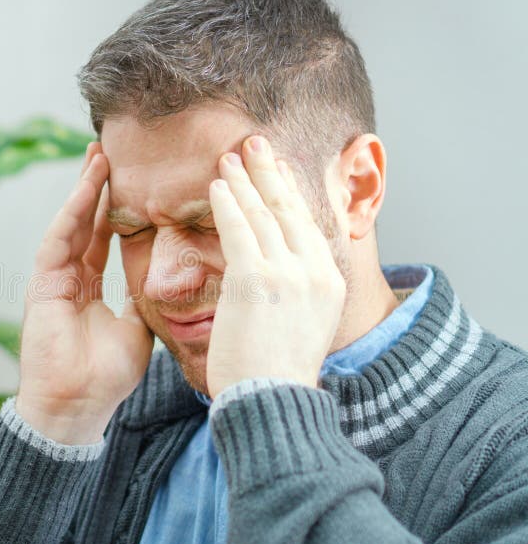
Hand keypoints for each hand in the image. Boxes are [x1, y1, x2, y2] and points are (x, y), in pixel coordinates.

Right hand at [16, 143, 153, 444]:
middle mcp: (70, 278)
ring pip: (70, 223)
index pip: (102, 239)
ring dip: (84, 189)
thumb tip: (162, 278)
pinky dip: (73, 211)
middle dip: (98, 188)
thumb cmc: (106, 376)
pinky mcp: (42, 283)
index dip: (115, 210)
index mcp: (89, 289)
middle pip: (84, 222)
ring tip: (99, 155)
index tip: (133, 182)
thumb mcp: (137, 329)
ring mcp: (54, 279)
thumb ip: (142, 299)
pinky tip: (87, 185)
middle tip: (111, 152)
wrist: (79, 405)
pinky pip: (59, 238)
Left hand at [206, 135, 345, 396]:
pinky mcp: (256, 279)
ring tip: (228, 158)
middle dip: (269, 171)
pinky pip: (239, 230)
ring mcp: (287, 273)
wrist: (270, 400)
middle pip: (288, 208)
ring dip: (243, 180)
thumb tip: (284, 272)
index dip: (290, 190)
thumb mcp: (305, 325)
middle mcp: (313, 270)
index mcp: (328, 281)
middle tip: (255, 142)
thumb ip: (298, 291)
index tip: (278, 167)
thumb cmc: (277, 372)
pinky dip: (227, 203)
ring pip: (262, 213)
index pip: (307, 223)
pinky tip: (216, 185)